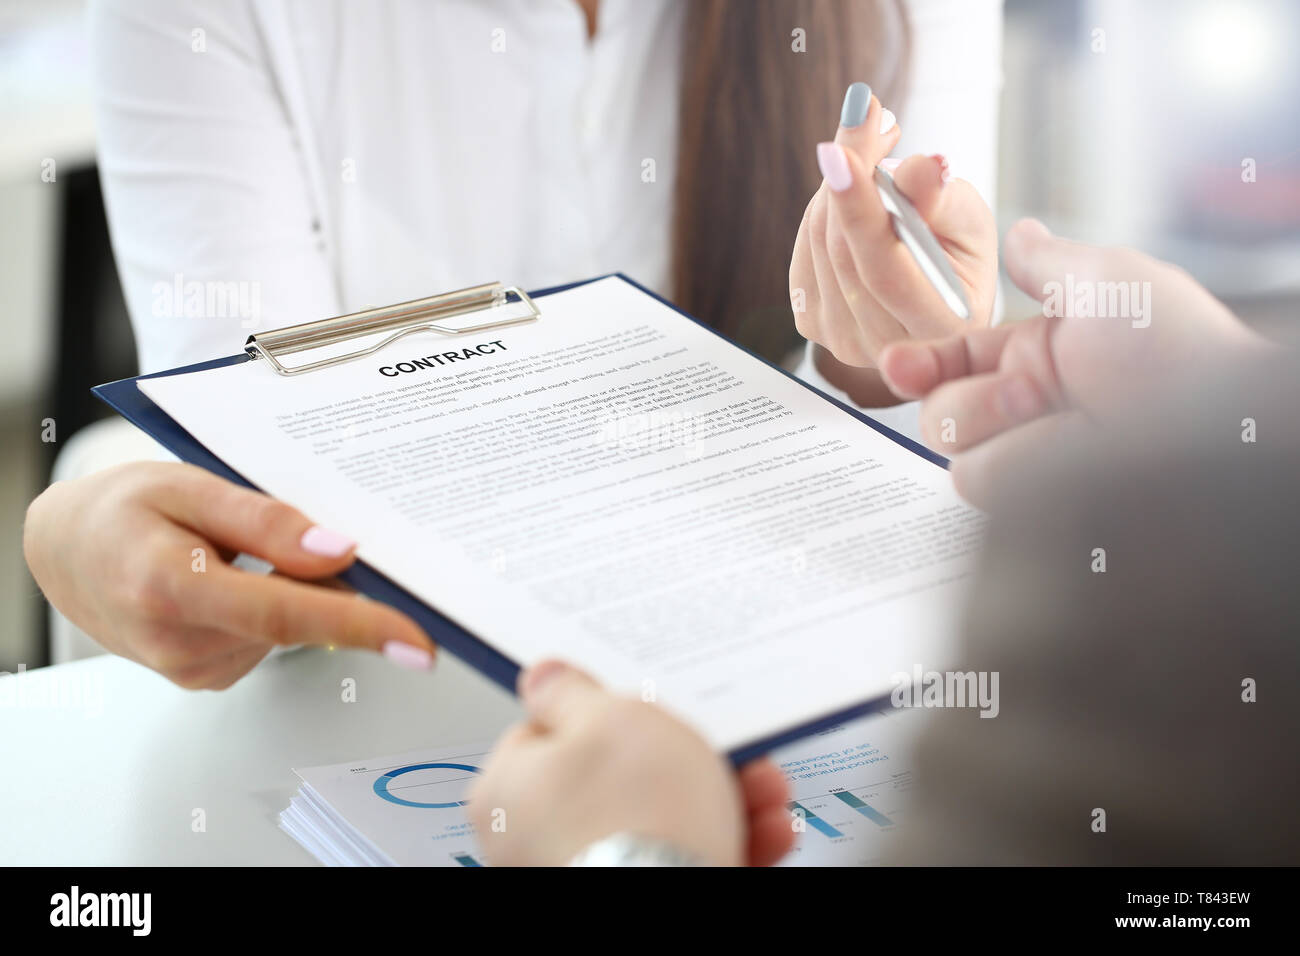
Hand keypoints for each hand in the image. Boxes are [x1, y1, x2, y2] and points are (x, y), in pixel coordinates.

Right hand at [23, 461, 434, 687]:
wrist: (67, 550)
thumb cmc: (121, 511)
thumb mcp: (188, 487)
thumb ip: (265, 520)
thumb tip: (339, 550)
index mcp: (172, 589)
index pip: (286, 614)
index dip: (359, 626)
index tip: (416, 641)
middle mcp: (181, 643)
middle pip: (298, 622)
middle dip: (333, 586)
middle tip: (329, 539)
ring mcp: (193, 668)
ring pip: (289, 630)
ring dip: (294, 591)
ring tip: (234, 550)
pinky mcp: (208, 675)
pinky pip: (270, 639)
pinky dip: (274, 607)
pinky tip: (239, 578)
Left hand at [467, 661, 795, 865]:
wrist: (668, 905)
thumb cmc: (632, 816)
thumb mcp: (610, 717)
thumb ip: (572, 692)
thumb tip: (544, 675)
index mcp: (510, 787)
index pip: (551, 732)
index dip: (607, 715)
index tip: (649, 709)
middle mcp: (537, 838)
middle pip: (622, 778)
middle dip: (689, 759)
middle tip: (724, 748)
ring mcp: (586, 869)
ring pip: (661, 821)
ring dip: (725, 801)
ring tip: (764, 792)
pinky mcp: (633, 894)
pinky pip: (682, 859)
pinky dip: (728, 842)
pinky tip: (765, 831)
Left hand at [790, 82, 997, 405]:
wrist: (935, 302)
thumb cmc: (961, 261)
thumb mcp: (973, 227)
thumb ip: (946, 203)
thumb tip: (924, 168)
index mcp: (935, 328)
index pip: (883, 268)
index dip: (859, 209)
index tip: (840, 149)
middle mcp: (882, 346)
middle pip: (843, 248)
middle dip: (851, 169)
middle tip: (869, 110)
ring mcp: (840, 339)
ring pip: (819, 241)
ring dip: (839, 182)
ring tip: (874, 145)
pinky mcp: (811, 323)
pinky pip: (805, 248)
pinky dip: (826, 207)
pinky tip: (854, 191)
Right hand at [879, 219, 1267, 504]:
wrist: (1219, 432)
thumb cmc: (1182, 353)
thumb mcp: (1108, 282)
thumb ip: (1046, 260)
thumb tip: (1017, 230)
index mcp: (1044, 356)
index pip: (959, 360)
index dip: (922, 362)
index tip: (898, 365)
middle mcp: (1032, 408)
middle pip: (940, 402)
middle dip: (975, 390)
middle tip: (1031, 387)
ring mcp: (1031, 456)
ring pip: (950, 438)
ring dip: (994, 420)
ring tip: (1060, 419)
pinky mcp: (1031, 501)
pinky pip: (975, 476)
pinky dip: (1012, 460)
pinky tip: (1060, 456)